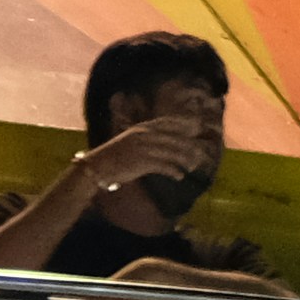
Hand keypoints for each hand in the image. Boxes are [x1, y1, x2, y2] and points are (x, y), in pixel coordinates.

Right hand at [79, 115, 209, 200]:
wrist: (97, 167)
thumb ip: (145, 137)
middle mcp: (144, 135)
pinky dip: (173, 172)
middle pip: (174, 137)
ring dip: (185, 160)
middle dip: (190, 143)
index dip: (184, 124)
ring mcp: (144, 148)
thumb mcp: (130, 141)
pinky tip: (180, 176)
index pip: (168, 123)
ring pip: (172, 152)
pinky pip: (164, 166)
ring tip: (193, 166)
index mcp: (141, 128)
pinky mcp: (142, 162)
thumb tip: (163, 140)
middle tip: (202, 150)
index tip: (197, 127)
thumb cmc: (113, 156)